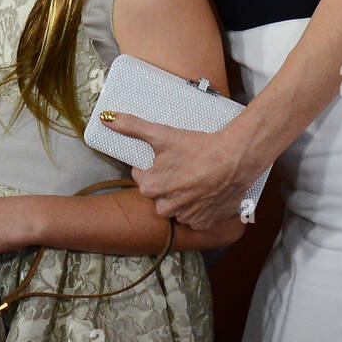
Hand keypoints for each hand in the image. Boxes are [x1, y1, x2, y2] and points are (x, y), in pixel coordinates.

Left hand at [104, 113, 258, 229]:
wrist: (234, 160)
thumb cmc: (198, 147)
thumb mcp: (162, 134)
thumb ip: (132, 126)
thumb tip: (107, 119)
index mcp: (151, 188)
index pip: (143, 177)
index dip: (155, 166)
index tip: (168, 158)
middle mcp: (165, 207)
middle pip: (159, 194)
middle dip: (167, 183)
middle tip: (184, 167)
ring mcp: (185, 217)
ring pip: (176, 207)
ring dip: (182, 196)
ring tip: (195, 178)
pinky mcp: (203, 223)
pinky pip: (194, 217)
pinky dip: (198, 207)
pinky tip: (204, 192)